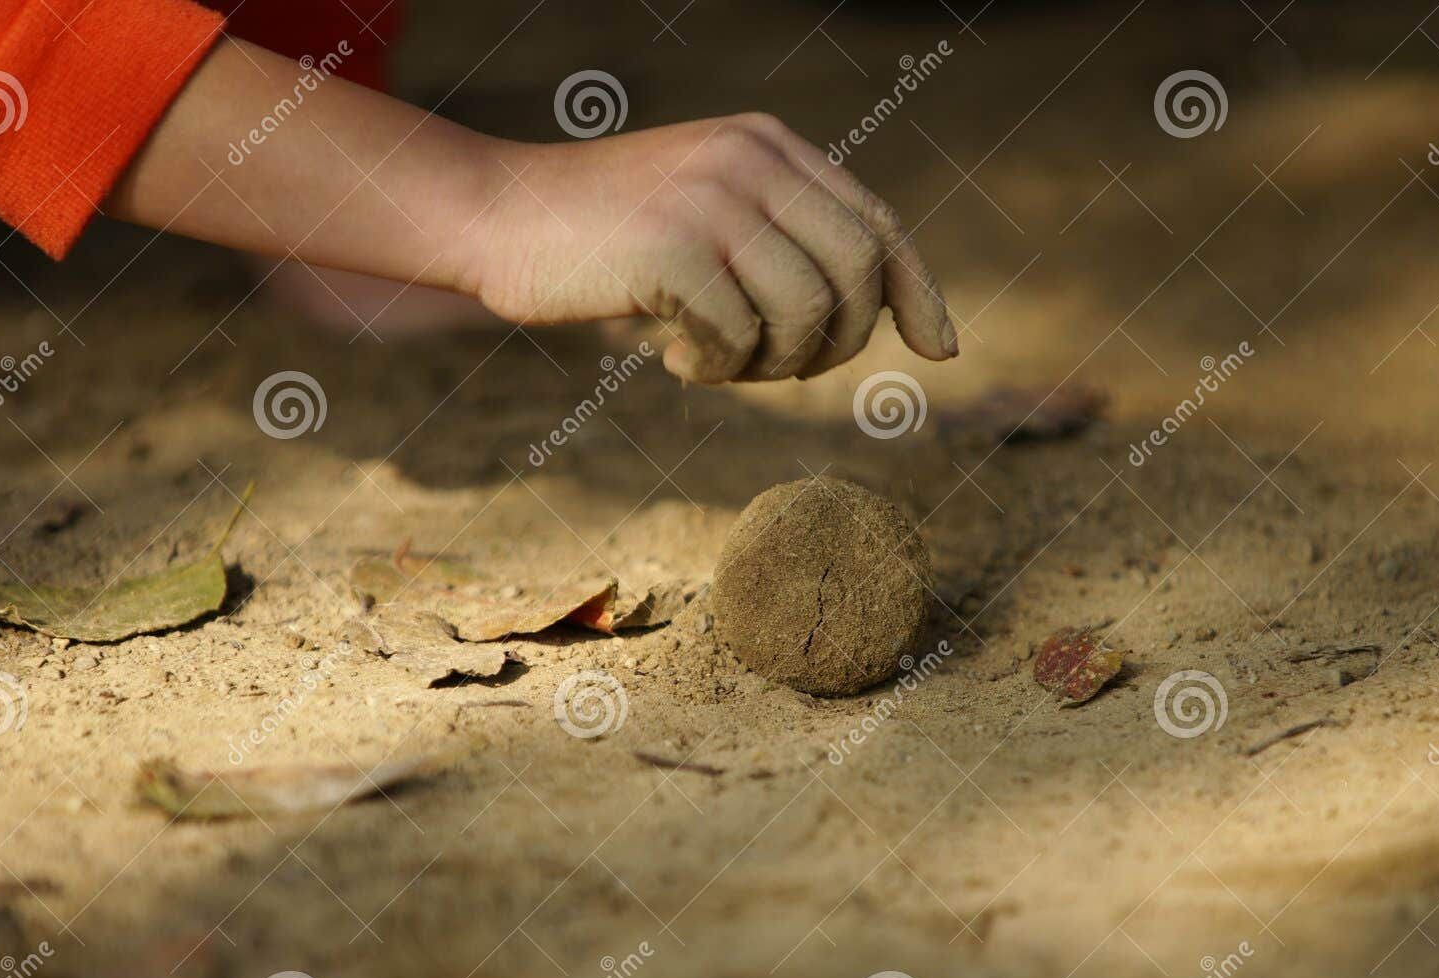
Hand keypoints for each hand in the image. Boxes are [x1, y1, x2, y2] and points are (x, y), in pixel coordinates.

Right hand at [462, 114, 958, 383]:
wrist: (498, 217)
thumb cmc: (603, 237)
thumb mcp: (704, 212)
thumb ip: (776, 238)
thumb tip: (866, 313)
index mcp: (768, 146)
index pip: (876, 223)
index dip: (918, 292)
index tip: (941, 350)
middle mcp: (750, 161)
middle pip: (856, 275)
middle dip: (838, 344)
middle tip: (781, 369)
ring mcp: (712, 199)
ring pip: (805, 313)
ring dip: (771, 364)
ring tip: (717, 362)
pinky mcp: (672, 247)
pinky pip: (738, 337)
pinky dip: (714, 368)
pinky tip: (670, 357)